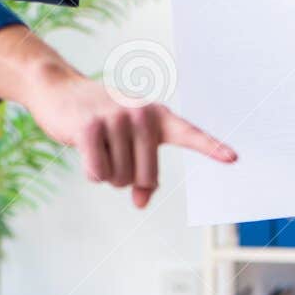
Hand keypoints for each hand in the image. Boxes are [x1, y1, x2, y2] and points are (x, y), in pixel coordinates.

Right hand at [0, 26, 235, 208]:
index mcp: (158, 116)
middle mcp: (142, 115)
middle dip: (128, 179)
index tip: (233, 158)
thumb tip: (141, 203)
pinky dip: (90, 170)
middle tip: (112, 154)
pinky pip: (98, 173)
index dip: (211, 148)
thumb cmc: (102, 122)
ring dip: (106, 172)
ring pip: (120, 178)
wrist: (60, 91)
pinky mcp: (90, 127)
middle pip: (146, 177)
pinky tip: (82, 146)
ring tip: (98, 145)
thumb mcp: (127, 143)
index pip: (190, 134)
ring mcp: (116, 118)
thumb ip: (142, 173)